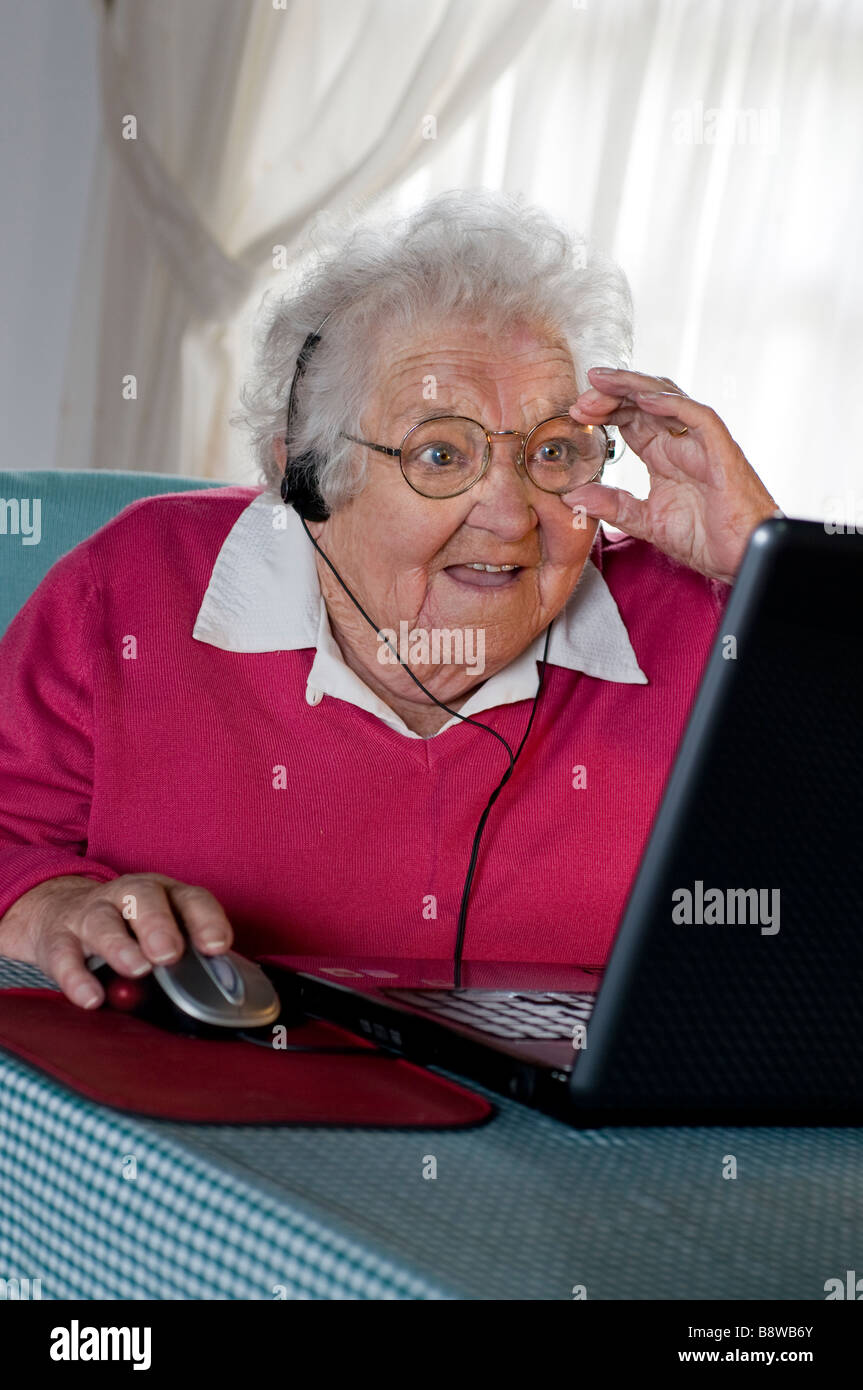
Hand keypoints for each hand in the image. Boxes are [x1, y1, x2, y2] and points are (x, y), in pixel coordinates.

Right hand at [0, 873, 232, 1009]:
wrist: (61, 912)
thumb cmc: (127, 927)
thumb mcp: (160, 932)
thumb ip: (186, 957)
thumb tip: (216, 992)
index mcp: (163, 894)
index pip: (190, 899)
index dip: (206, 920)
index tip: (217, 947)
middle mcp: (127, 897)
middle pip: (144, 899)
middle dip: (158, 925)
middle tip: (169, 954)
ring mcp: (90, 915)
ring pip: (103, 923)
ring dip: (121, 946)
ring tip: (137, 969)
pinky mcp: (58, 939)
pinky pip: (65, 956)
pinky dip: (77, 978)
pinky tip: (92, 998)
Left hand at [564, 367, 778, 583]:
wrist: (741, 559)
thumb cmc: (705, 539)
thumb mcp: (645, 522)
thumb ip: (611, 506)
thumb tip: (572, 496)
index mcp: (663, 456)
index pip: (629, 419)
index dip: (603, 410)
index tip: (575, 413)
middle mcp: (681, 443)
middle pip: (643, 401)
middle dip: (610, 393)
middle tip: (580, 398)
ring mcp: (701, 444)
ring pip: (667, 398)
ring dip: (633, 387)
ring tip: (602, 383)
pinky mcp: (721, 451)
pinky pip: (698, 416)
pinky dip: (672, 404)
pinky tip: (644, 399)